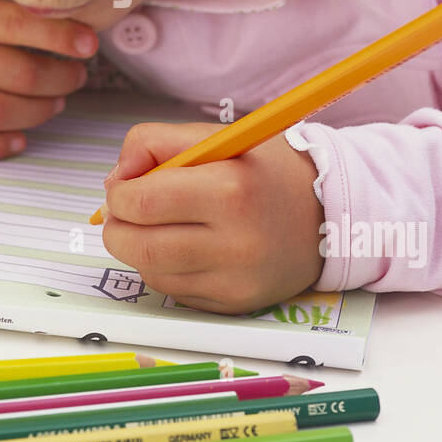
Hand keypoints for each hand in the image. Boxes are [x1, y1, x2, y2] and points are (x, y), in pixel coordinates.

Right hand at [0, 0, 96, 160]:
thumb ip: (6, 5)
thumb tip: (65, 16)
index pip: (19, 25)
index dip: (62, 37)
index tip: (89, 45)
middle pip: (19, 75)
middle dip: (61, 79)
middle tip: (75, 77)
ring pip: (0, 112)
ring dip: (39, 112)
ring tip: (54, 103)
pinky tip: (19, 138)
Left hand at [100, 122, 325, 314]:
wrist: (327, 214)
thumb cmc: (263, 170)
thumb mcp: (215, 137)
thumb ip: (153, 142)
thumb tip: (114, 180)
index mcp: (230, 190)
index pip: (141, 203)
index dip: (118, 194)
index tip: (123, 186)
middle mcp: (235, 242)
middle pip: (139, 246)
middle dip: (116, 227)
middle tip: (123, 212)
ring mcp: (236, 280)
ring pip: (151, 272)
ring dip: (137, 249)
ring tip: (155, 226)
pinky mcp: (234, 304)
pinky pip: (174, 292)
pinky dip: (164, 269)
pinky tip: (183, 247)